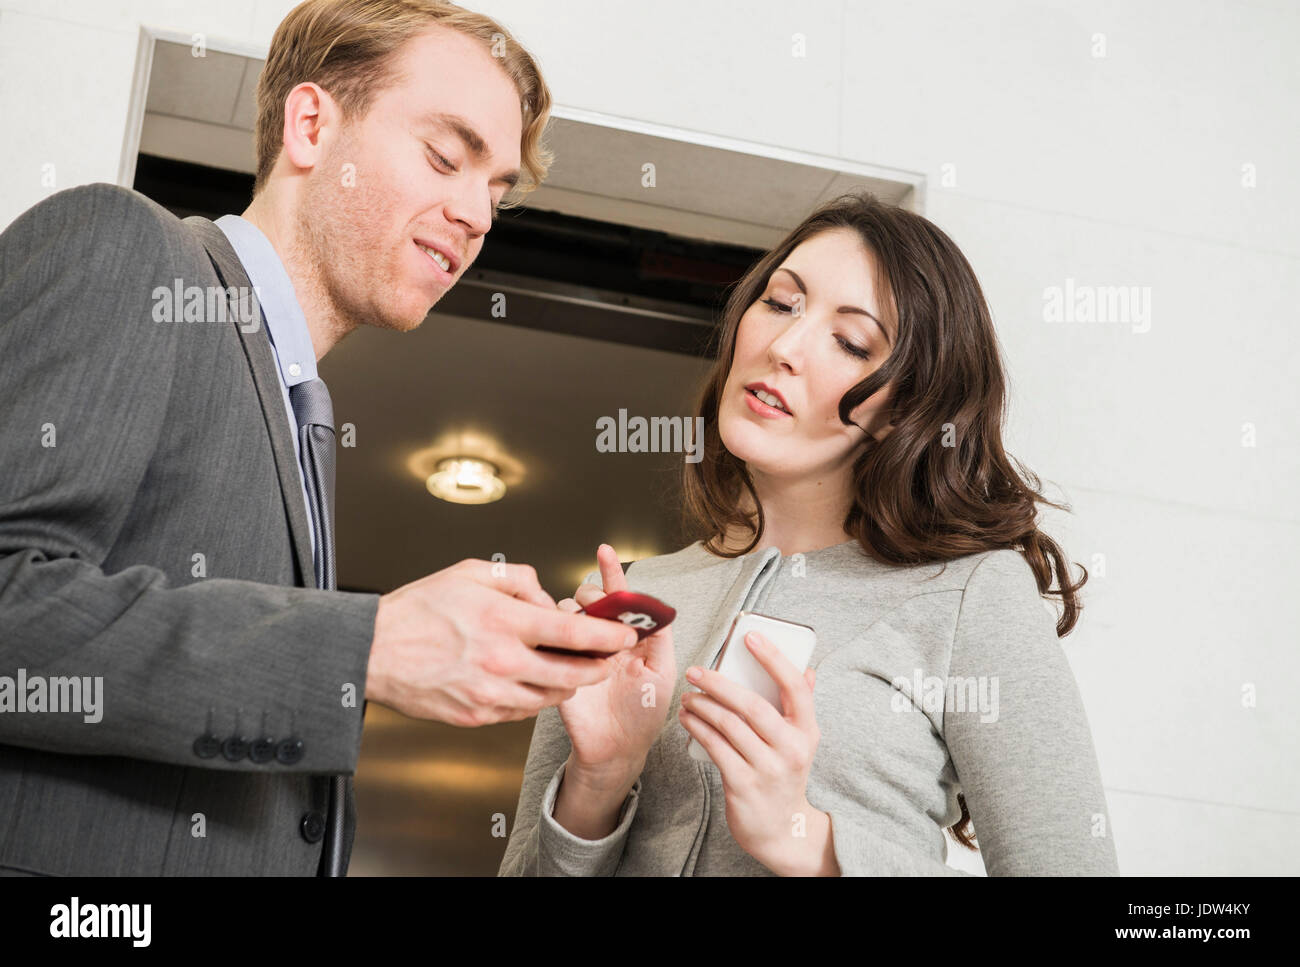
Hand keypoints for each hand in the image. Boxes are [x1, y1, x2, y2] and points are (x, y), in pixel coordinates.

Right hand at [365, 558, 637, 726]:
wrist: (370, 652)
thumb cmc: (417, 610)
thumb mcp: (469, 573)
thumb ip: (518, 580)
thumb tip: (547, 598)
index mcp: (503, 621)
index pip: (573, 633)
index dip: (608, 635)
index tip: (626, 633)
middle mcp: (501, 661)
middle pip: (572, 674)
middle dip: (600, 667)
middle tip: (610, 658)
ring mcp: (490, 694)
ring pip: (550, 696)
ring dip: (570, 684)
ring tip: (574, 668)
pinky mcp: (477, 716)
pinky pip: (522, 710)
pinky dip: (536, 696)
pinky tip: (534, 680)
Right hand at [555, 544, 675, 788]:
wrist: (616, 752)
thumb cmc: (643, 715)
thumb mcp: (662, 674)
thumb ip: (660, 639)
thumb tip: (657, 606)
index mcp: (626, 637)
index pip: (618, 597)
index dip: (612, 573)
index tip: (605, 551)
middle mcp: (599, 639)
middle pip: (587, 597)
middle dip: (592, 594)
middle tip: (598, 611)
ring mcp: (575, 652)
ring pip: (564, 614)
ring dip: (573, 614)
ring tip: (584, 633)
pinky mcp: (554, 668)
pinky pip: (545, 642)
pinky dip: (550, 634)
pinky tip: (559, 643)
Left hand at [678, 631, 832, 874]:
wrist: (780, 829)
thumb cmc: (785, 775)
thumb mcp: (801, 741)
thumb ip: (801, 705)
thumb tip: (807, 668)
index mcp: (807, 731)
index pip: (795, 687)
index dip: (774, 659)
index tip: (751, 637)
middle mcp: (791, 749)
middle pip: (753, 705)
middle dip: (719, 683)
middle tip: (696, 671)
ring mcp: (767, 768)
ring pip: (728, 725)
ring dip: (702, 706)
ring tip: (687, 696)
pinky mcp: (743, 785)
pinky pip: (715, 748)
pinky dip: (698, 729)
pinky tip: (687, 719)